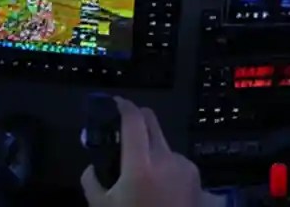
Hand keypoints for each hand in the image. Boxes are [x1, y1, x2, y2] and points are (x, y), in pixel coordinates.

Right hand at [80, 97, 223, 206]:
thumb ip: (92, 181)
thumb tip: (92, 166)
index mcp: (141, 164)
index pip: (133, 119)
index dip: (122, 105)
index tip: (113, 103)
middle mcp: (166, 159)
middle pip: (151, 122)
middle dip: (136, 119)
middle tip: (122, 129)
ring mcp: (185, 168)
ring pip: (163, 144)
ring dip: (150, 147)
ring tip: (140, 172)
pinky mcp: (197, 179)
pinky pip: (176, 162)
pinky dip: (164, 165)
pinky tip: (158, 186)